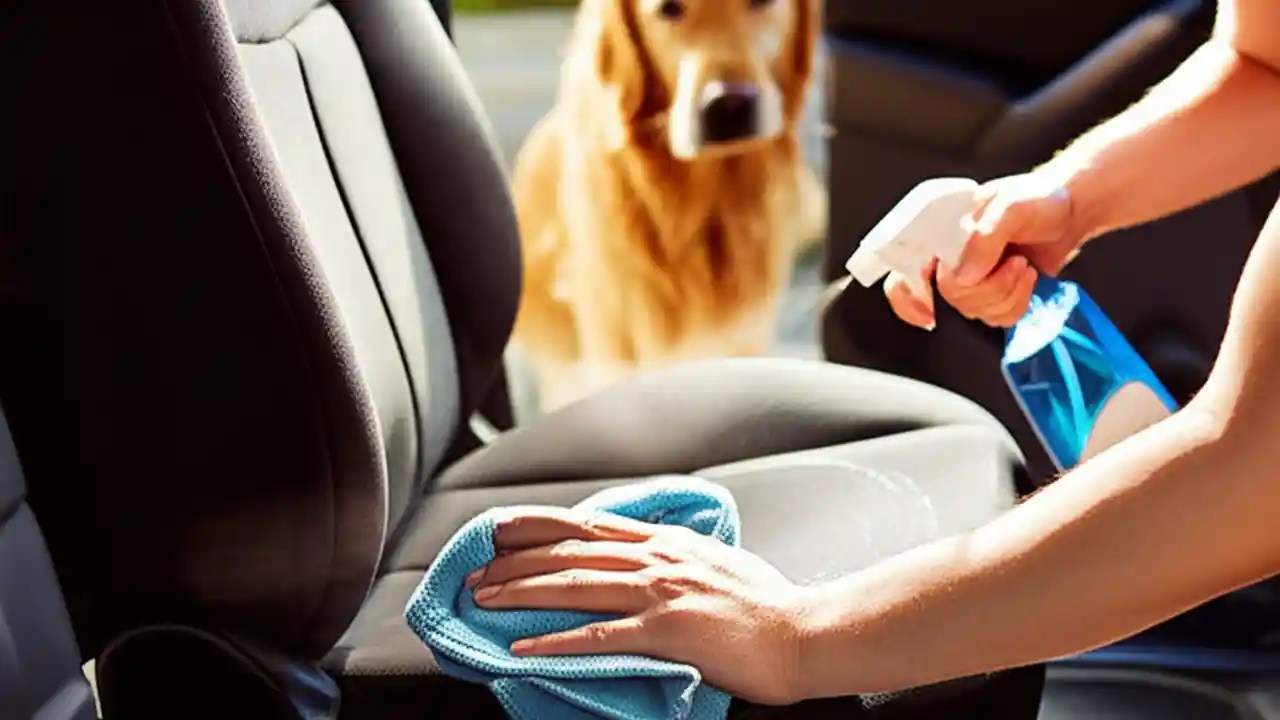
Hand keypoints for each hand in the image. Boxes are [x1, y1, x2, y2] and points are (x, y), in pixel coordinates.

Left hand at [465, 508, 811, 705]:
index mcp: (666, 542)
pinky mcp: (666, 632)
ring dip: (521, 590)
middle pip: (569, 552)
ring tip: (483, 598)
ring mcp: (660, 594)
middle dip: (515, 558)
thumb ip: (676, 553)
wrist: (802, 633)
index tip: (499, 528)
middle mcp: (657, 559)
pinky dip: (555, 639)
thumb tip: (648, 552)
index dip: (538, 525)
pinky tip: (523, 646)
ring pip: (575, 585)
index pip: (587, 526)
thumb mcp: (714, 560)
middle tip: (475, 568)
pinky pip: (599, 636)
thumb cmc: (763, 603)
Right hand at [885, 173, 1083, 329]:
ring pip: (973, 312)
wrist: (1070, 213)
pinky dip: (1017, 302)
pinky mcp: (992, 298)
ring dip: (1006, 292)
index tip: (930, 309)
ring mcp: (970, 283)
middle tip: (1010, 260)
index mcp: (938, 235)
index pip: (902, 273)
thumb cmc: (1037, 199)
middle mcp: (947, 261)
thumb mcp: (1010, 205)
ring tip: (1021, 264)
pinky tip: (1025, 278)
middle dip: (986, 286)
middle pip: (947, 298)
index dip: (908, 298)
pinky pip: (995, 319)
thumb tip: (964, 276)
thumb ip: (985, 238)